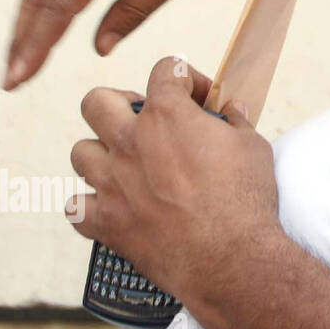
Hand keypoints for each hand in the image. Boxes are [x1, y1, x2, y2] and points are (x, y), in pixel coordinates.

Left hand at [68, 56, 279, 300]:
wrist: (230, 257)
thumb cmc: (245, 199)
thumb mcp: (253, 147)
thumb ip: (237, 122)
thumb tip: (233, 111)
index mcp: (168, 115)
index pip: (164, 70)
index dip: (184, 77)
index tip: (198, 96)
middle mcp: (130, 142)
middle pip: (97, 101)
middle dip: (120, 103)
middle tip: (143, 120)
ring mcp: (112, 182)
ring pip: (80, 152)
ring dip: (102, 154)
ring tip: (128, 165)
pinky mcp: (106, 221)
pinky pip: (76, 207)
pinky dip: (90, 206)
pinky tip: (113, 206)